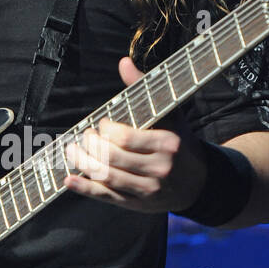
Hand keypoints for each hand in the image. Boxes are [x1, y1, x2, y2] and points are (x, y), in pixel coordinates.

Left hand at [63, 57, 207, 213]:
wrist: (198, 183)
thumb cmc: (179, 143)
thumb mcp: (170, 114)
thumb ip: (145, 88)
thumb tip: (124, 63)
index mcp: (167, 144)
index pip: (126, 138)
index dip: (106, 130)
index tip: (101, 124)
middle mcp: (158, 169)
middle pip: (113, 158)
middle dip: (91, 145)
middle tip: (83, 136)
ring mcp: (148, 190)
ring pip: (107, 178)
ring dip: (83, 163)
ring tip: (71, 151)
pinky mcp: (137, 204)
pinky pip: (107, 197)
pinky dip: (85, 188)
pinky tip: (70, 179)